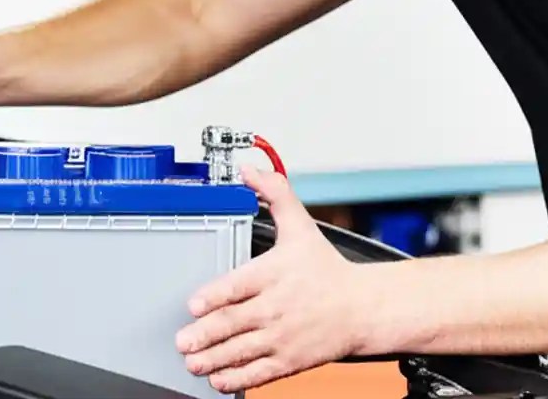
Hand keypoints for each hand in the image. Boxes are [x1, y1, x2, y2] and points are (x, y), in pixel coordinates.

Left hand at [175, 164, 369, 391]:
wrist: (364, 309)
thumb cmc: (328, 270)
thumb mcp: (301, 226)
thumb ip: (275, 194)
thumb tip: (250, 170)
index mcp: (275, 273)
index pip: (240, 285)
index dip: (215, 296)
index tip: (194, 305)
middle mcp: (277, 306)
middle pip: (235, 322)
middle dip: (206, 334)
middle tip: (183, 341)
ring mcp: (284, 336)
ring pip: (243, 350)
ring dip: (214, 358)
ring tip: (193, 361)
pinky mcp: (291, 359)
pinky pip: (261, 372)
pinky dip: (239, 378)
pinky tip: (220, 380)